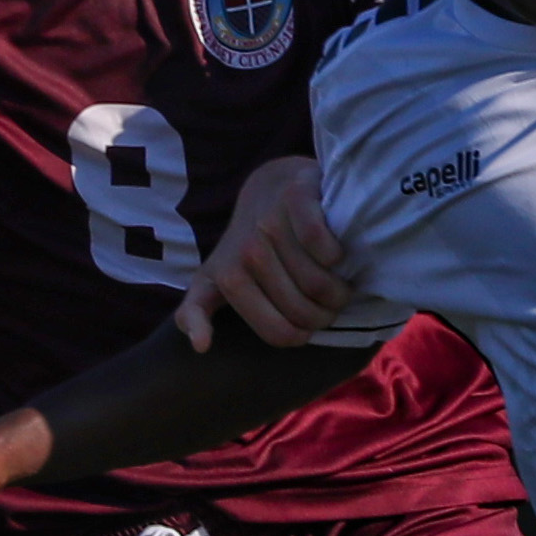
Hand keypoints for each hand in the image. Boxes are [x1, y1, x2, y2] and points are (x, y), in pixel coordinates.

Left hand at [173, 154, 345, 351]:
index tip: (309, 321)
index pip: (281, 333)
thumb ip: (196, 313)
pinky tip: (335, 253)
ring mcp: (270, 223)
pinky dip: (336, 255)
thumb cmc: (247, 246)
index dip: (304, 335)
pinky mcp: (296, 197)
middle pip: (305, 311)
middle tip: (330, 301)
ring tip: (337, 281)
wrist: (269, 189)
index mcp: (229, 279)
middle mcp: (247, 251)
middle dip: (326, 314)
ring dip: (339, 289)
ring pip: (318, 283)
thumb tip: (200, 346)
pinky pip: (323, 246)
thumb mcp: (212, 281)